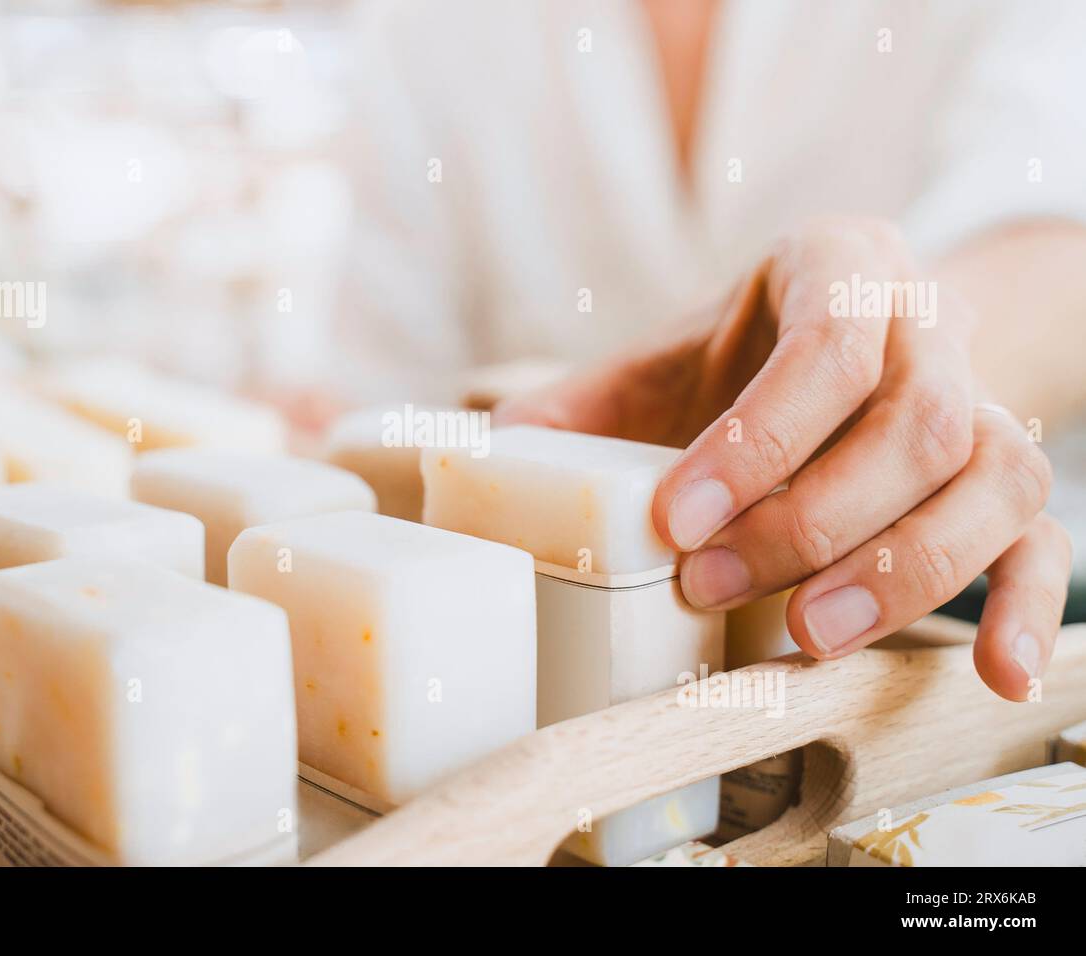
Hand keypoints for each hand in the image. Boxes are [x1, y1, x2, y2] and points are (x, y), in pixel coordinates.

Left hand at [496, 218, 1069, 700]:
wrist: (848, 332)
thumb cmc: (738, 355)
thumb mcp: (663, 358)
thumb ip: (582, 405)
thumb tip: (483, 457)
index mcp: (841, 267)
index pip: (828, 346)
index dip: (758, 440)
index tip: (678, 520)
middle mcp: (933, 325)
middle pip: (916, 425)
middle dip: (809, 521)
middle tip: (708, 587)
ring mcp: (986, 400)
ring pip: (995, 479)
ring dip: (903, 571)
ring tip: (807, 637)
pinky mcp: (1012, 476)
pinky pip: (1043, 537)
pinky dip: (1024, 607)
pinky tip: (996, 674)